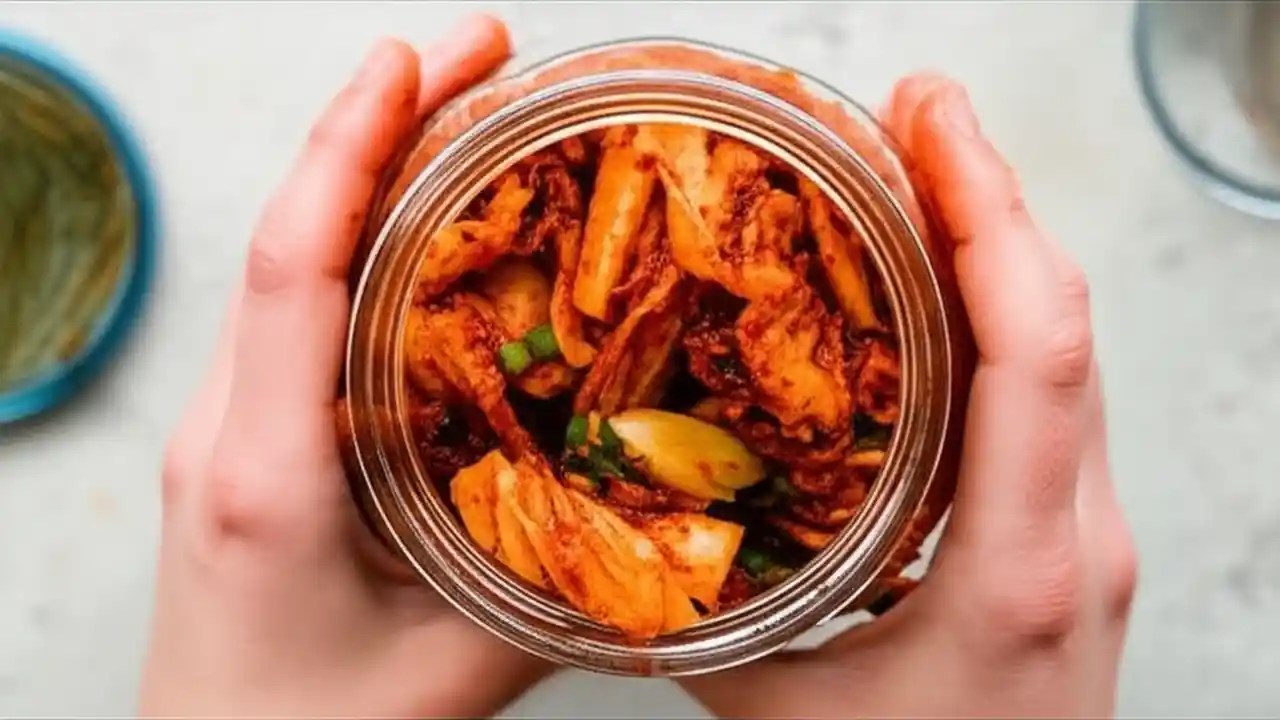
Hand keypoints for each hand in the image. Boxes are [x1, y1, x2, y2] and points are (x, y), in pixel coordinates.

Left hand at [139, 16, 547, 717]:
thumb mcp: (461, 668)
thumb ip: (560, 580)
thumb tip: (658, 497)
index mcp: (268, 474)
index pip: (292, 270)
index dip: (348, 148)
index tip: (410, 57)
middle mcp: (227, 430)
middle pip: (292, 237)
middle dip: (379, 123)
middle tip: (478, 51)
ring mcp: (225, 429)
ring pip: (290, 265)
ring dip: (368, 172)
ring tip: (464, 109)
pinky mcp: (244, 439)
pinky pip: (297, 311)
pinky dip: (359, 239)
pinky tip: (426, 224)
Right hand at [680, 75, 1137, 718]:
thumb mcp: (787, 711)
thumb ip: (701, 619)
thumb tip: (607, 530)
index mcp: (1016, 571)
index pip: (1034, 351)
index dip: (987, 214)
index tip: (926, 123)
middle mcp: (1077, 534)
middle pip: (1065, 318)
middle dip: (990, 192)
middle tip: (910, 113)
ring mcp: (1089, 529)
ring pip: (1068, 344)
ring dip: (1000, 240)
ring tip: (918, 169)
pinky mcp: (1074, 533)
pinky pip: (1053, 386)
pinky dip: (1001, 304)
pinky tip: (938, 279)